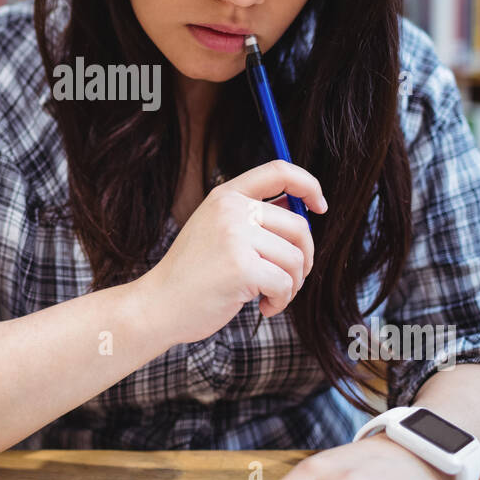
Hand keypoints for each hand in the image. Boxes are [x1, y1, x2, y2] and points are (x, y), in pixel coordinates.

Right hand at [138, 160, 326, 347]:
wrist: (158, 305)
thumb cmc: (193, 274)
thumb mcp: (217, 231)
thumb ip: (253, 217)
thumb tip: (303, 209)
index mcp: (226, 196)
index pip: (279, 171)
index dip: (309, 184)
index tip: (320, 205)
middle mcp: (231, 210)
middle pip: (299, 225)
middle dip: (304, 258)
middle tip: (290, 279)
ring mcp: (235, 237)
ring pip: (296, 259)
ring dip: (291, 285)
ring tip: (270, 296)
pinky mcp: (242, 268)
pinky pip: (285, 284)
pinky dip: (281, 302)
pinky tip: (263, 307)